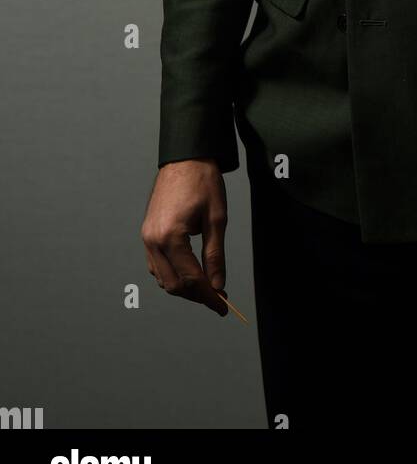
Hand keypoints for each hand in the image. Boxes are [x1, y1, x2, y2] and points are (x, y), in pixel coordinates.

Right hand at [141, 159, 228, 315]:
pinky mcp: (147, 233)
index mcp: (170, 236)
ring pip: (162, 278)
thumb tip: (218, 284)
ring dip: (184, 287)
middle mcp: (153, 240)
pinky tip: (189, 272)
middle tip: (218, 297)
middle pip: (173, 284)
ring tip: (207, 286)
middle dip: (196, 295)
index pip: (191, 279)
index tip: (223, 306)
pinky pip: (156, 265)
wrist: (185, 157)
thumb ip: (215, 255)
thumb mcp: (217, 219)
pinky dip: (172, 274)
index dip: (209, 296)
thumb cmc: (203, 182)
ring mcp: (147, 237)